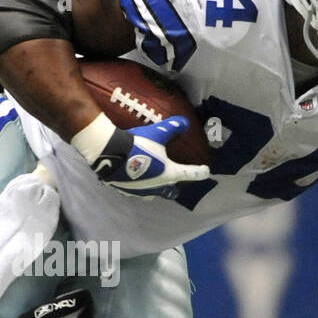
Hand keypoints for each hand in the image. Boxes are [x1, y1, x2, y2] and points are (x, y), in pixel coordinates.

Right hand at [70, 113, 209, 192]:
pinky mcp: (126, 190)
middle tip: (176, 183)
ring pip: (153, 194)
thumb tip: (186, 123)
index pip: (190, 174)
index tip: (206, 172)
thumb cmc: (138, 145)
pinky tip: (134, 180)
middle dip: (175, 188)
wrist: (110, 155)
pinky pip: (136, 191)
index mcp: (169, 173)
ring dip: (156, 188)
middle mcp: (157, 186)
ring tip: (155, 182)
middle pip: (170, 192)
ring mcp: (141, 191)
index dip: (199, 172)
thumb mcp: (158, 133)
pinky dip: (138, 186)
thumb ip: (173, 127)